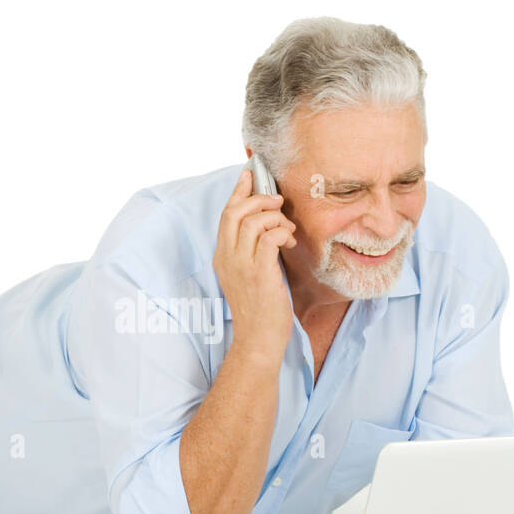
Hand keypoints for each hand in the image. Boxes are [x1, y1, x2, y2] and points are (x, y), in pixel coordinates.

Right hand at [212, 167, 296, 362]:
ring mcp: (241, 266)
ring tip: (288, 229)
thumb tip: (269, 226)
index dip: (238, 191)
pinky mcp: (259, 274)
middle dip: (259, 199)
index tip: (250, 174)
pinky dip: (282, 233)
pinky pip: (269, 238)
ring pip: (252, 221)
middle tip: (278, 202)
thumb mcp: (250, 274)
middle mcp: (227, 258)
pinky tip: (291, 242)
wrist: (258, 340)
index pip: (226, 214)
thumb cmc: (260, 309)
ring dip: (275, 218)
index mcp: (222, 257)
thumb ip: (253, 251)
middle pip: (235, 211)